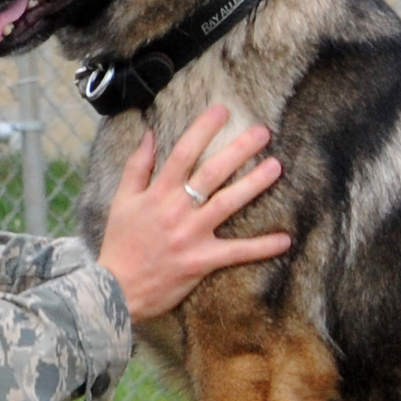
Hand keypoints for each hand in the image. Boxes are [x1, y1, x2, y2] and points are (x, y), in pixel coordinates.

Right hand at [97, 104, 291, 322]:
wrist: (116, 290)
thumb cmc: (120, 245)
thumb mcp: (121, 201)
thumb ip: (137, 167)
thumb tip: (150, 135)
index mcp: (158, 193)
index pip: (183, 152)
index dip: (203, 129)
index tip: (223, 110)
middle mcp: (177, 210)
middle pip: (212, 173)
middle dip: (238, 150)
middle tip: (263, 132)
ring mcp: (191, 235)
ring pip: (228, 203)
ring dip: (254, 185)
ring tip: (276, 167)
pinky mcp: (201, 261)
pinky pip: (236, 252)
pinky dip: (261, 247)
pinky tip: (285, 239)